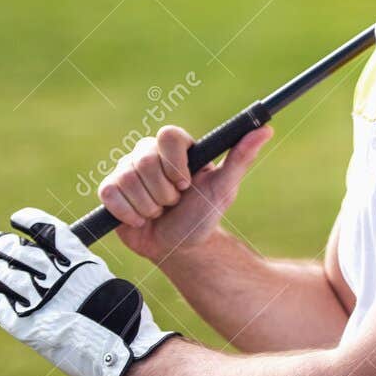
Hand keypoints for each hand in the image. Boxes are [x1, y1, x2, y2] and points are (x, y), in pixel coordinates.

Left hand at [0, 207, 177, 375]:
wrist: (121, 352)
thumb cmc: (122, 319)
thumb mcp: (106, 281)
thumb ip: (81, 271)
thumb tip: (63, 264)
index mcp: (79, 261)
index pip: (47, 230)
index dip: (28, 221)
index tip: (16, 219)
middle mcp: (55, 276)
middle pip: (19, 251)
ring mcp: (38, 300)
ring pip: (3, 275)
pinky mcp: (25, 325)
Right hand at [97, 124, 272, 262]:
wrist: (179, 246)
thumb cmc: (203, 215)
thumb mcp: (224, 188)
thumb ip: (241, 158)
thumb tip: (265, 129)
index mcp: (177, 147)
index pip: (167, 136)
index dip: (174, 164)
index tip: (185, 185)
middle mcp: (149, 153)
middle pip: (144, 160)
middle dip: (163, 193)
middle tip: (174, 203)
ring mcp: (127, 170)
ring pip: (127, 180)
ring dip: (148, 206)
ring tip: (160, 212)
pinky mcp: (110, 189)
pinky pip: (110, 194)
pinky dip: (129, 214)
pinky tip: (141, 219)